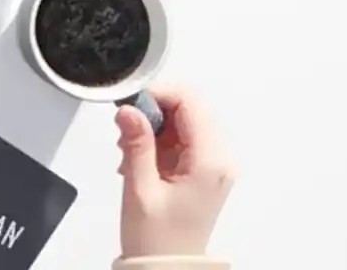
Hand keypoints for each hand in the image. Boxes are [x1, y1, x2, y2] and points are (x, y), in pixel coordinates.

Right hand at [115, 87, 235, 257]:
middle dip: (153, 110)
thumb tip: (129, 109)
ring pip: (183, 120)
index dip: (158, 93)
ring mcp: (213, 164)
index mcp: (211, 161)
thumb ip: (136, 144)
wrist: (166, 268)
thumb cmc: (157, 240)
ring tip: (129, 150)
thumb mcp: (140, 189)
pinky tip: (139, 158)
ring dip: (153, 126)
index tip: (129, 101)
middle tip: (126, 129)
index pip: (191, 102)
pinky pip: (181, 137)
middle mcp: (220, 159)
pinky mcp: (203, 169)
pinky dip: (158, 139)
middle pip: (189, 107)